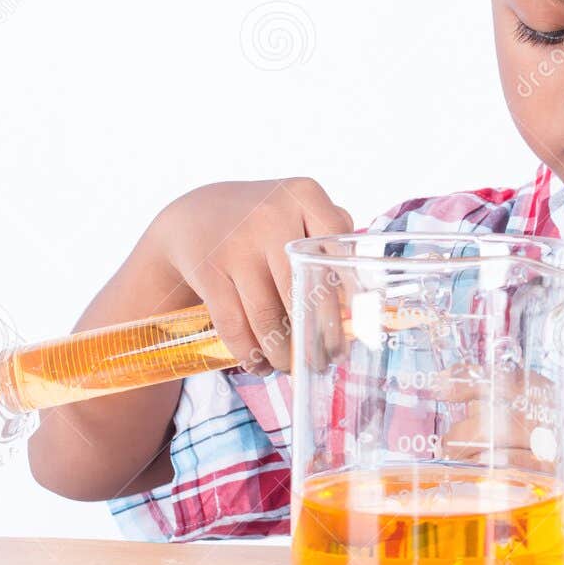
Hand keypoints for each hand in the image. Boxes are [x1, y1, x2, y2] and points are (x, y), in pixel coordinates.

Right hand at [144, 178, 351, 374]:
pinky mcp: (208, 269)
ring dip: (282, 353)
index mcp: (305, 195)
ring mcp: (237, 243)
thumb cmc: (265, 221)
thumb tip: (369, 292)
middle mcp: (272, 215)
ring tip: (292, 368)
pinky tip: (260, 365)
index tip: (356, 329)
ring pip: (268, 316)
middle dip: (318, 337)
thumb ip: (333, 238)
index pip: (338, 253)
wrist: (194, 214)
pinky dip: (249, 352)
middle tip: (326, 361)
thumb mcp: (299, 210)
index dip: (348, 296)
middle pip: (305, 292)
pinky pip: (234, 324)